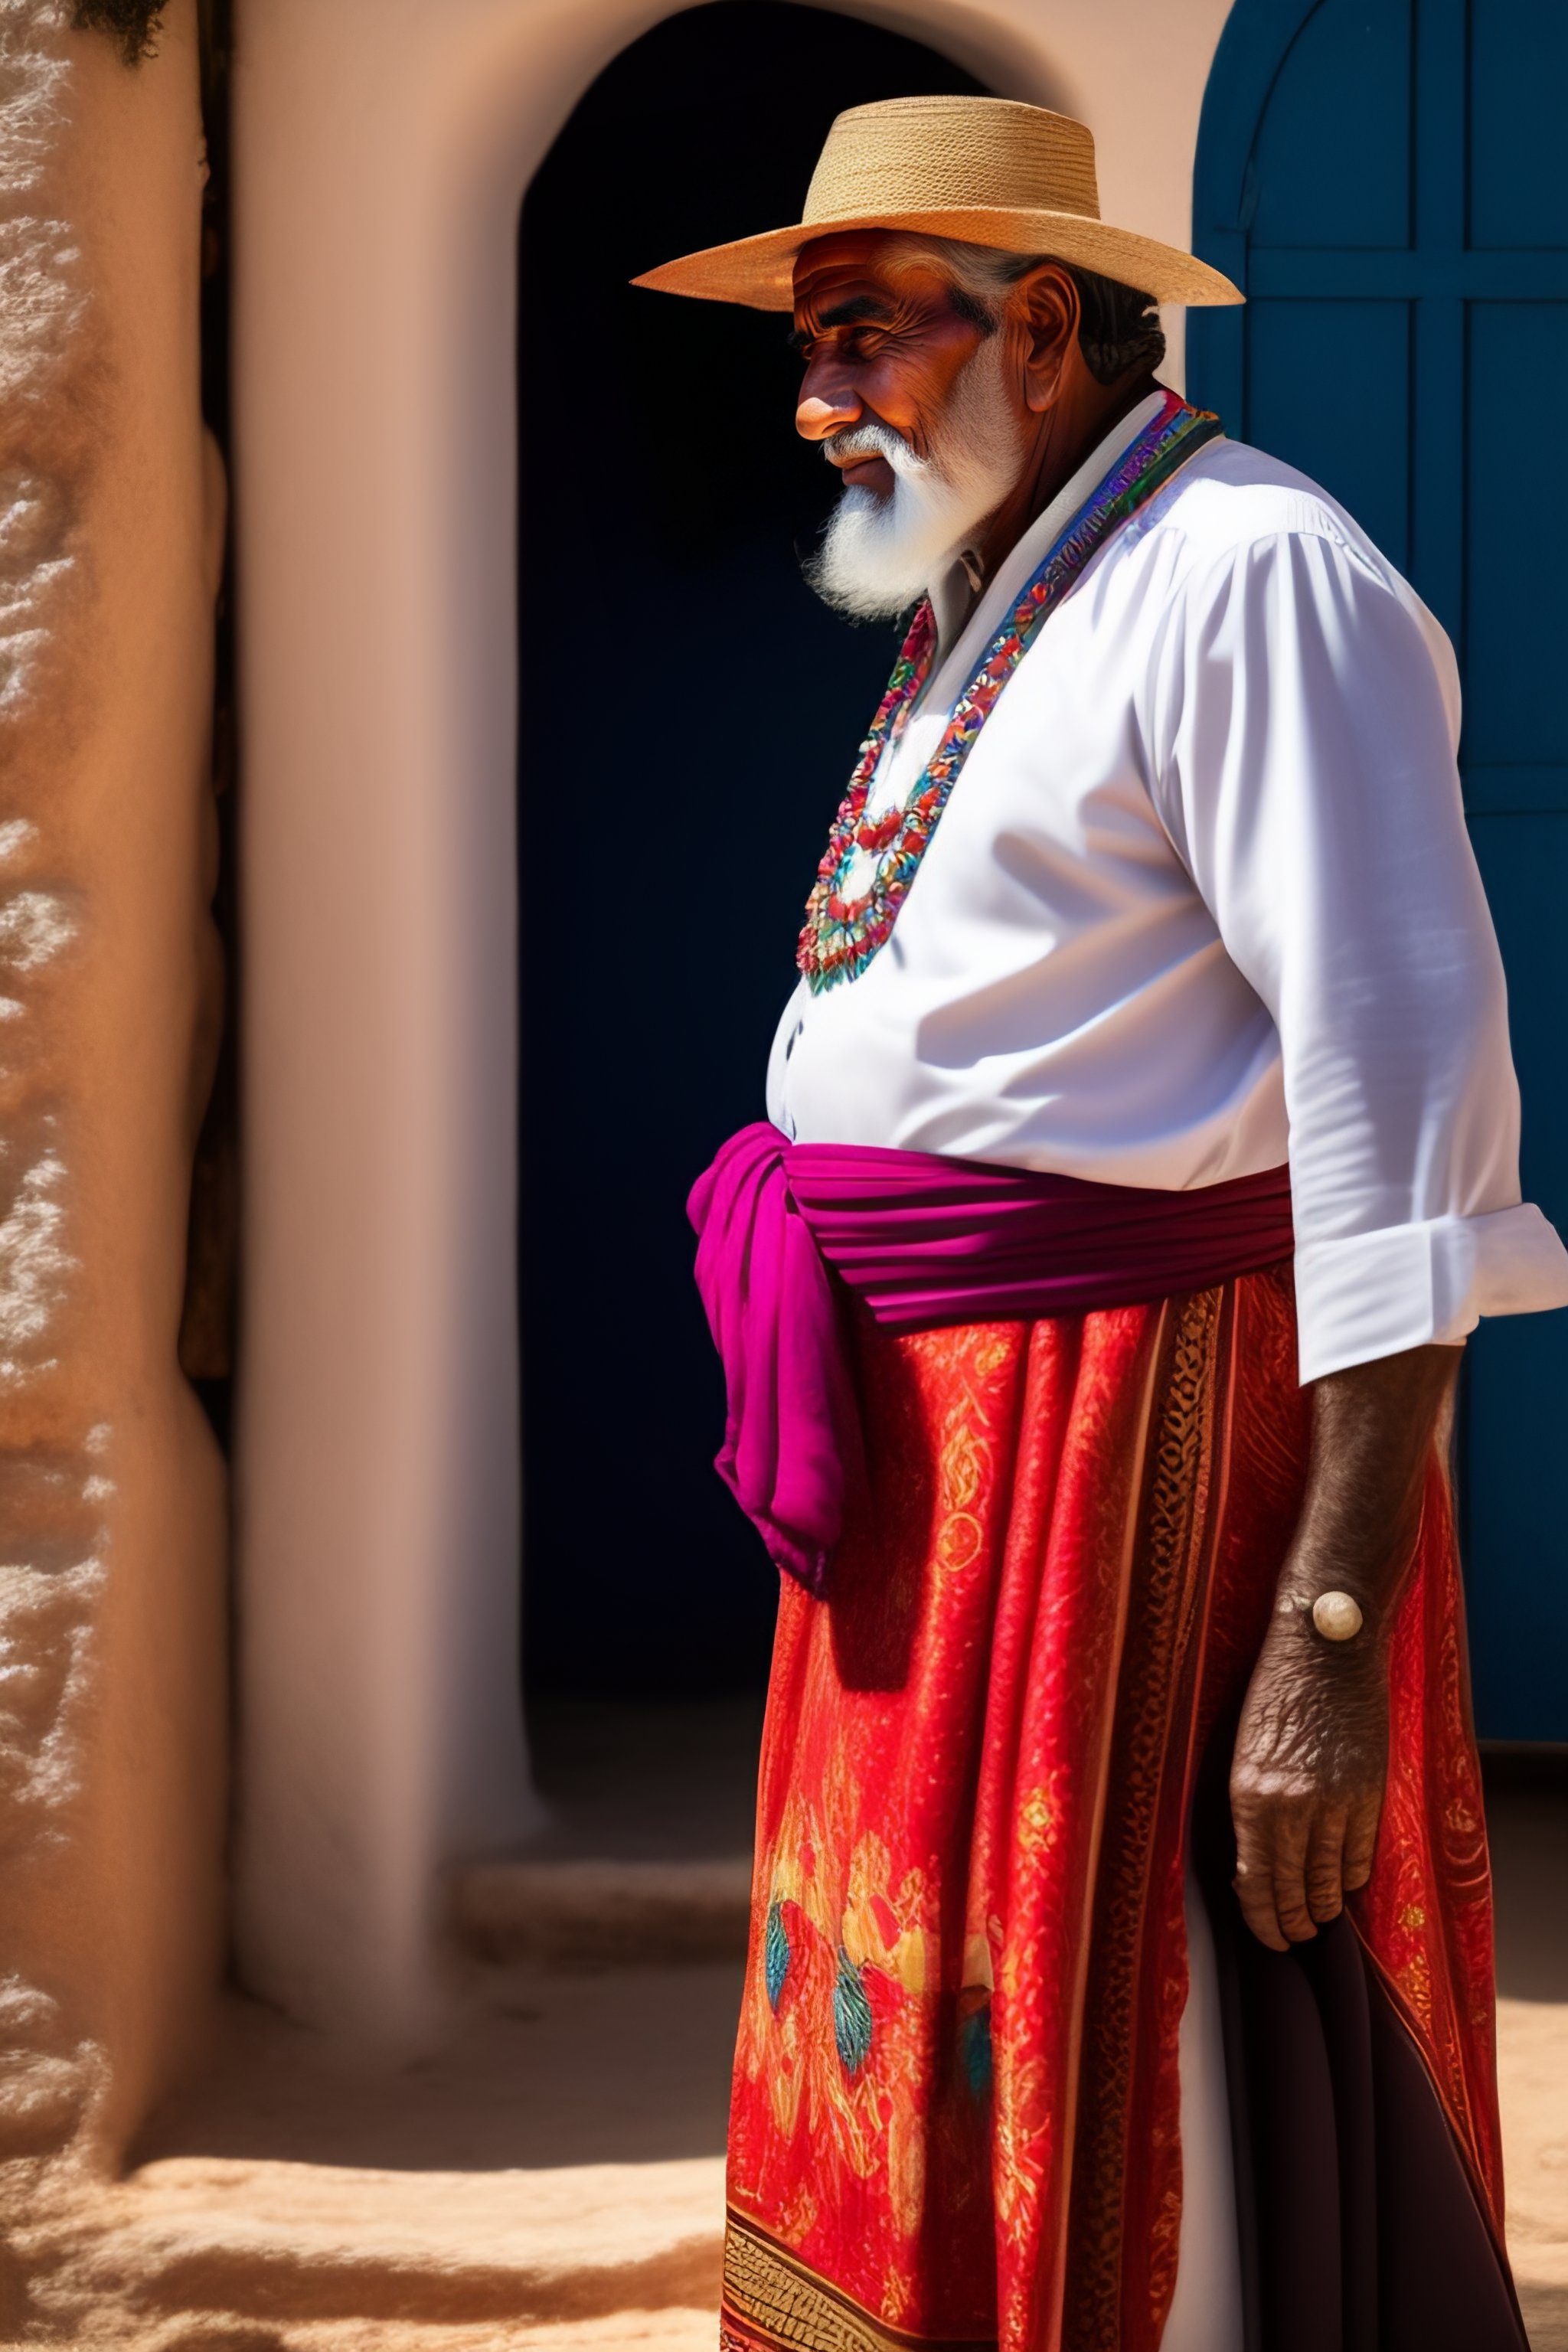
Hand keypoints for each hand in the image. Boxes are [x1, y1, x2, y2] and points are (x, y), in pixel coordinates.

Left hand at [1229, 1600, 1388, 1950]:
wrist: (1324, 1647)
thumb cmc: (1274, 1692)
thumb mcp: (1244, 1753)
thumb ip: (1250, 1809)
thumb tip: (1255, 1863)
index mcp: (1249, 1796)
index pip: (1255, 1884)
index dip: (1262, 1921)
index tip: (1269, 1938)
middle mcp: (1291, 1807)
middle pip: (1294, 1892)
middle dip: (1293, 1924)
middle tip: (1293, 1938)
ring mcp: (1335, 1802)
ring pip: (1331, 1882)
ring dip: (1324, 1907)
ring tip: (1318, 1919)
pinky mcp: (1369, 1793)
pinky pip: (1361, 1856)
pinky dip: (1351, 1876)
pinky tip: (1344, 1883)